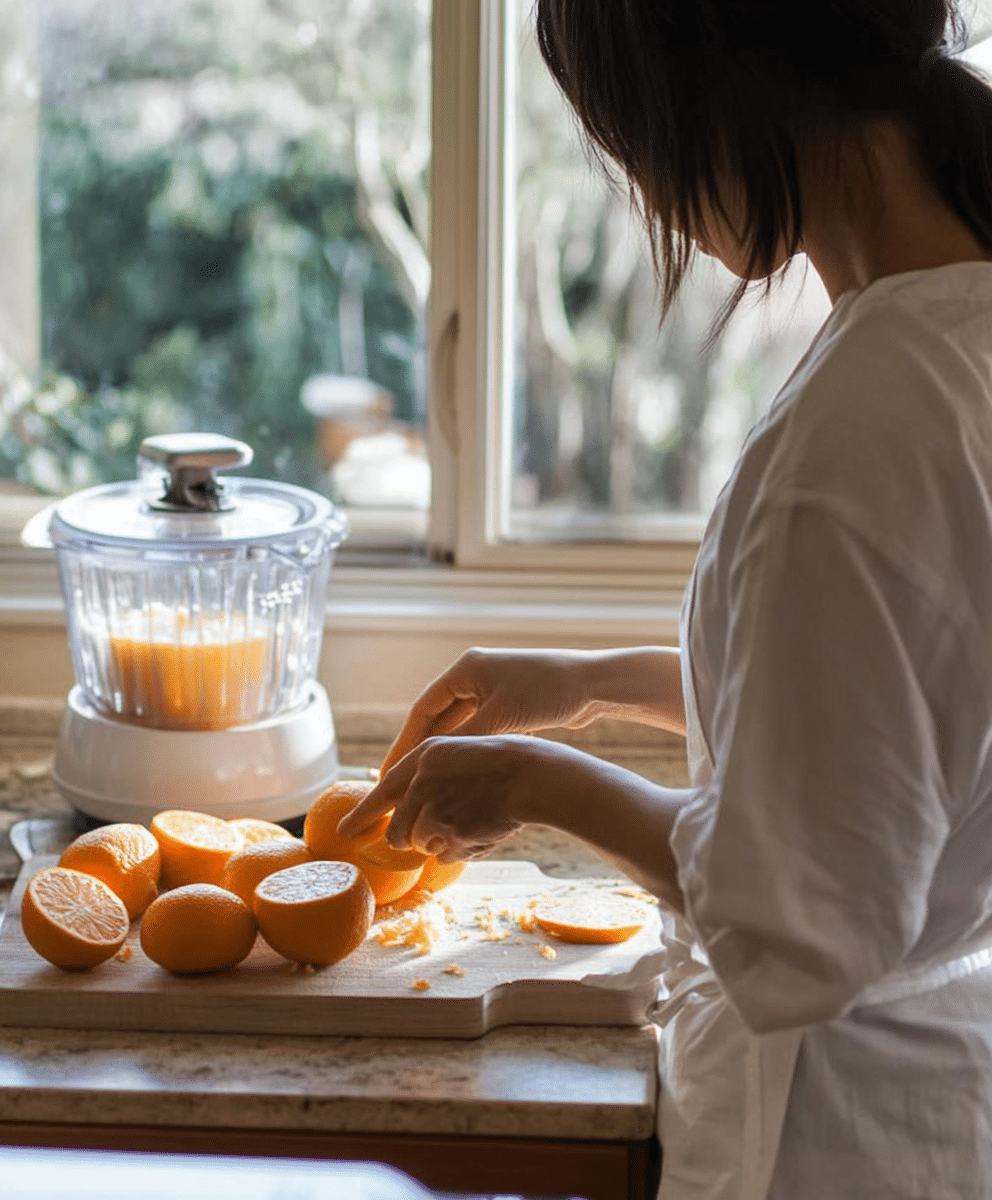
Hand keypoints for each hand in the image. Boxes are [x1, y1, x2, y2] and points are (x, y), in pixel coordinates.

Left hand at [338, 734, 577, 862]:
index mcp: (422, 757)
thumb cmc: (500, 764)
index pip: (380, 793)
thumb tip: (399, 808)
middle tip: (437, 830)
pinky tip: (481, 830)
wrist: (532, 775)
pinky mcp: (451, 833)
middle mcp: (421, 782)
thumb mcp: (456, 754)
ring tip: (471, 820)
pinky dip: (461, 850)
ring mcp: (435, 809)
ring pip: (422, 845)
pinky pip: (446, 856)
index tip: (343, 833)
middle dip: (410, 839)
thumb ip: (425, 776)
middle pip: (396, 832)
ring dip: (442, 841)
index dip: (360, 816)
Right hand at [378, 648, 604, 774]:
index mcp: (466, 670)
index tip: (389, 769)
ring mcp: (492, 690)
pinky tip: (458, 777)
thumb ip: (466, 740)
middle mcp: (475, 677)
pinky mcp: (509, 705)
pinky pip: (479, 732)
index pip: (423, 709)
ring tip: (425, 785)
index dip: (404, 741)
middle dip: (420, 751)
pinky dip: (468, 752)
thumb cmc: (549, 692)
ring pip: (458, 728)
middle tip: (400, 784)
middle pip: (437, 719)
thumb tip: (432, 767)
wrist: (594, 685)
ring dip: (444, 754)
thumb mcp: (502, 718)